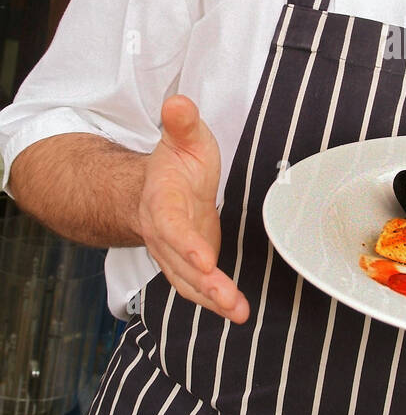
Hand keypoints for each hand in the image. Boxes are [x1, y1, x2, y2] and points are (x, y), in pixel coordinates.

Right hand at [137, 94, 249, 322]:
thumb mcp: (184, 138)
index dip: (186, 244)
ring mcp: (174, 254)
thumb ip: (182, 123)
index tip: (204, 259)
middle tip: (229, 298)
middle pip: (180, 263)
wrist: (157, 188)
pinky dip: (216, 302)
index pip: (171, 226)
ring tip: (239, 312)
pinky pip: (198, 287)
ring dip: (213, 299)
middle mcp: (164, 234)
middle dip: (204, 282)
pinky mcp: (189, 266)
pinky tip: (238, 312)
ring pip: (189, 281)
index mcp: (162, 202)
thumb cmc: (177, 164)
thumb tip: (178, 102)